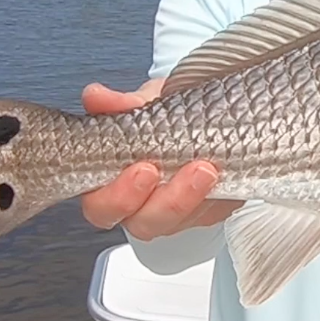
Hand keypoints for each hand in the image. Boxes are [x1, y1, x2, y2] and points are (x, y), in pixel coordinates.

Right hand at [78, 78, 242, 238]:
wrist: (203, 114)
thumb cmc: (162, 116)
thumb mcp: (142, 102)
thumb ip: (119, 105)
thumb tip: (96, 97)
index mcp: (112, 183)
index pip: (101, 207)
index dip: (117, 197)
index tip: (141, 169)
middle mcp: (142, 206)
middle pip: (143, 223)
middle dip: (160, 201)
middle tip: (172, 172)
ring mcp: (176, 212)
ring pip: (180, 221)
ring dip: (191, 197)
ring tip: (205, 169)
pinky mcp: (209, 209)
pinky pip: (213, 212)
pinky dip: (218, 194)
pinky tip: (222, 173)